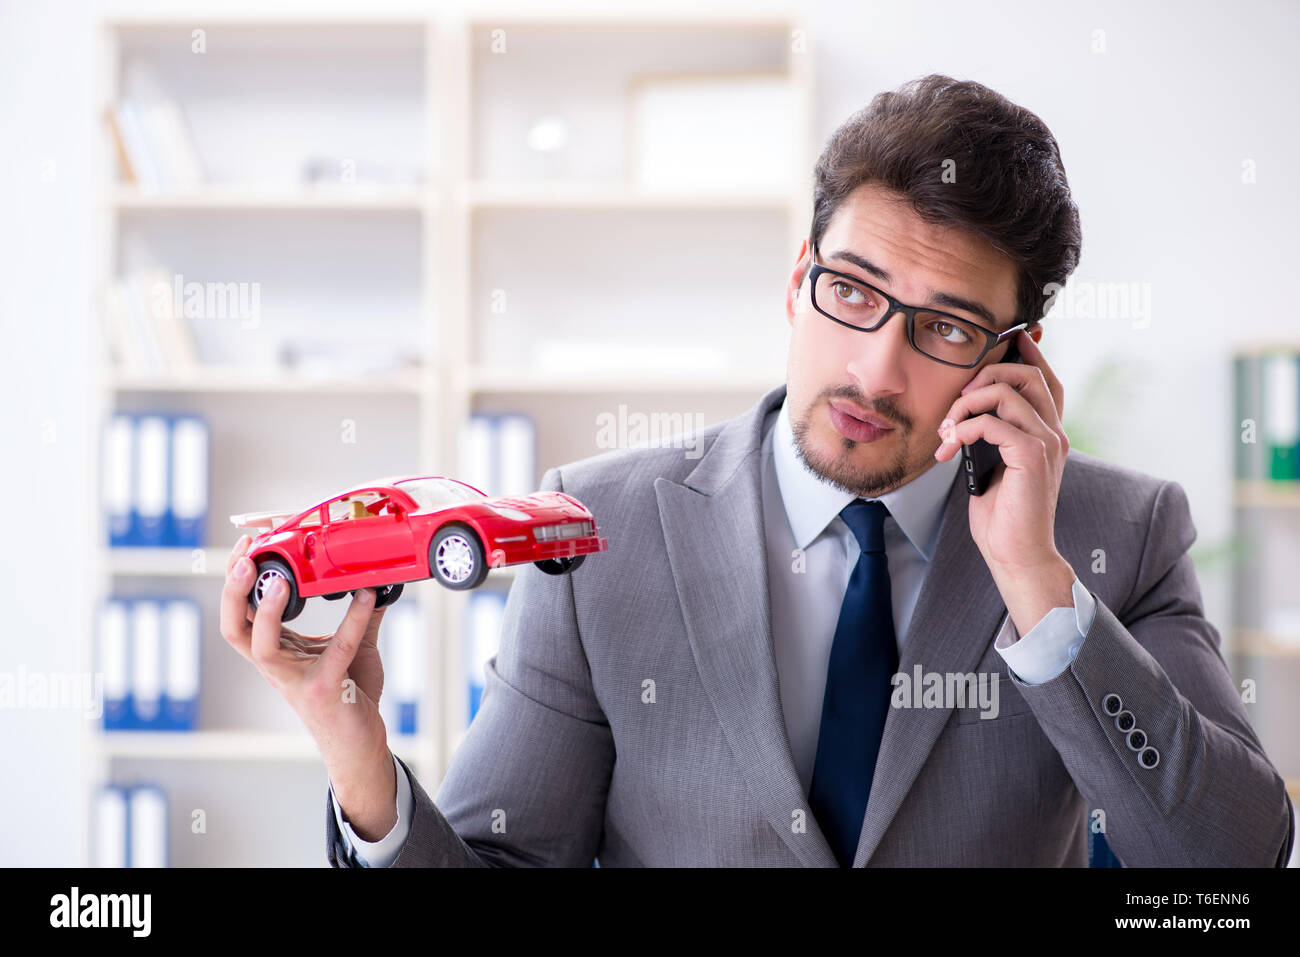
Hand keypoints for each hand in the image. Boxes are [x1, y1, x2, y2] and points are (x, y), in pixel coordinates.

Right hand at [219, 535, 396, 832]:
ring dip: (266, 612)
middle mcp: (277, 666)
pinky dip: (354, 619)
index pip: (240, 613)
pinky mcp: (323, 691)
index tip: (245, 545)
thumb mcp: (354, 650)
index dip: (236, 581)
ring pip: (262, 646)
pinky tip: (367, 596)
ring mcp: (295, 680)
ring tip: (278, 580)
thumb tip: (375, 583)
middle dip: (232, 592)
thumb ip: (361, 618)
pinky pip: (336, 649)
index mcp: (276, 652)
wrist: (360, 746)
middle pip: (234, 628)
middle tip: (244, 558)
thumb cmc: (350, 698)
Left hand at [933, 329, 1075, 632]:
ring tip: (947, 430)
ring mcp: (1046, 444)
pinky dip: (966, 427)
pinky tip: (951, 446)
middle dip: (985, 376)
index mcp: (1047, 433)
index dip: (1027, 355)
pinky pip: (993, 422)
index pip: (1045, 380)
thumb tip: (965, 411)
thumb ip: (991, 435)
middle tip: (956, 401)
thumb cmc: (1002, 515)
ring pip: (1007, 393)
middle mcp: (1053, 433)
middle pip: (1027, 375)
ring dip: (966, 404)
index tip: (1003, 341)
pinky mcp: (1031, 457)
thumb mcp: (993, 465)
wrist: (1016, 554)